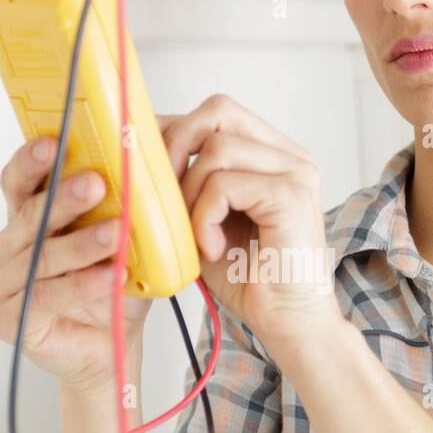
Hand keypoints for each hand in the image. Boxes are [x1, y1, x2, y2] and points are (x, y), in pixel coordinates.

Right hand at [0, 137, 153, 394]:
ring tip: (117, 234)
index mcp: (27, 219)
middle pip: (29, 215)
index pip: (19, 181)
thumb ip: (127, 201)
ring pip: (40, 256)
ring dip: (81, 243)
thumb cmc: (111, 286)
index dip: (32, 161)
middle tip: (96, 184)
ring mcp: (3, 285)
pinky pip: (45, 295)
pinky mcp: (9, 319)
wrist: (112, 347)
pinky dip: (81, 285)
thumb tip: (153, 153)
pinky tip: (110, 275)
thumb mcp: (126, 237)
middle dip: (65, 198)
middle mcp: (9, 249)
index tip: (54, 142)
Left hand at [156, 93, 344, 357]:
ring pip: (216, 149)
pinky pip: (225, 184)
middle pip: (217, 111)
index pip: (215, 113)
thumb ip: (184, 185)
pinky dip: (204, 218)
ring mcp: (294, 170)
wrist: (289, 322)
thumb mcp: (203, 220)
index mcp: (271, 154)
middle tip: (164, 196)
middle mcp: (288, 155)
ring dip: (190, 195)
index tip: (146, 164)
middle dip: (176, 148)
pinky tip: (212, 248)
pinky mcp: (292, 194)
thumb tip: (138, 155)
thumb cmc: (249, 278)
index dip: (173, 130)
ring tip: (197, 235)